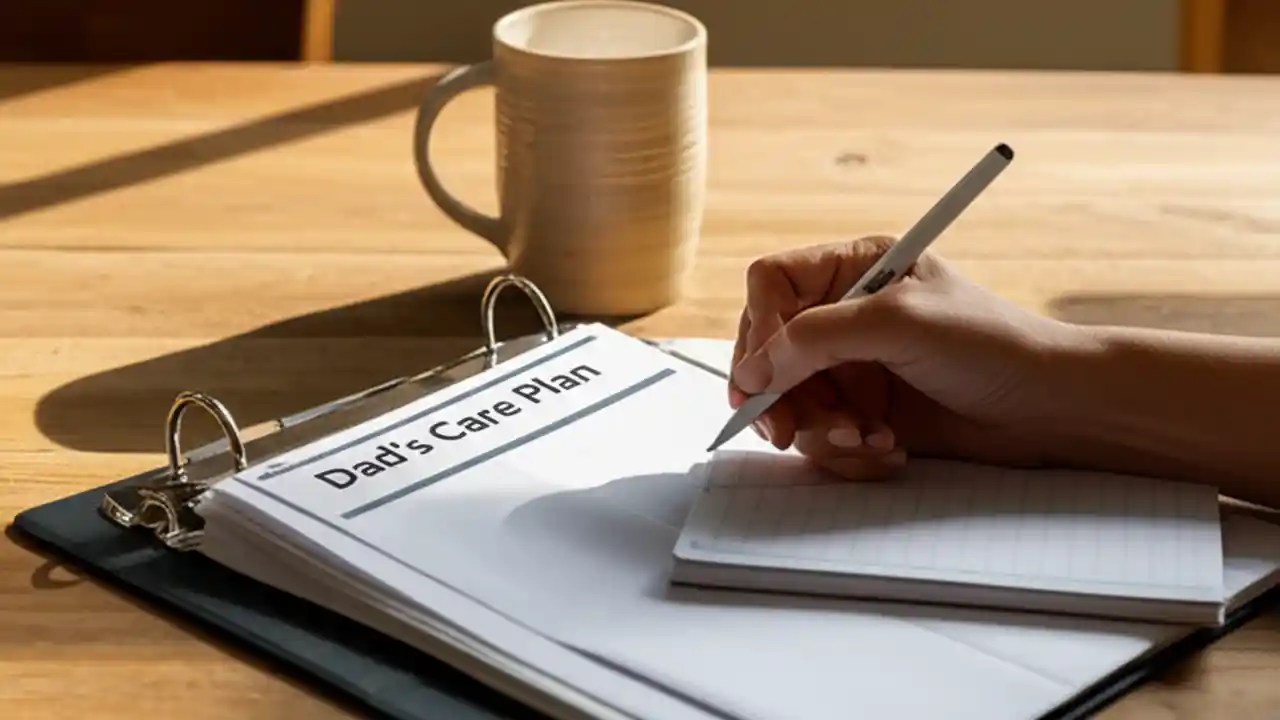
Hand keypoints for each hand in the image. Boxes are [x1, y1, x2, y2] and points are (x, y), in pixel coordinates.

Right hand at [729, 236, 1083, 479]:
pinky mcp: (865, 411)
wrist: (1051, 407)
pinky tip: (887, 448)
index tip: (765, 374)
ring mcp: (854, 365)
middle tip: (786, 430)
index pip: (771, 285)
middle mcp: (845, 314)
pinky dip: (846, 451)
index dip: (760, 329)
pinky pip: (822, 435)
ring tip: (866, 438)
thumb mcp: (898, 323)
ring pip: (790, 401)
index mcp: (853, 268)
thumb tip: (753, 368)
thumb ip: (817, 338)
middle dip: (780, 394)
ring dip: (821, 430)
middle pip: (768, 350)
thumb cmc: (992, 345)